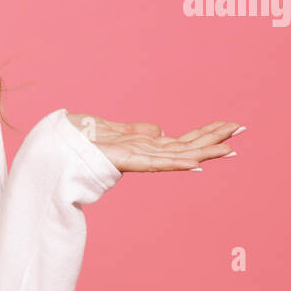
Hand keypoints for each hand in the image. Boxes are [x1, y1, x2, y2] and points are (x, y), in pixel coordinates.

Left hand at [65, 112, 241, 172]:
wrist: (48, 151)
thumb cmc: (75, 140)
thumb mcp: (111, 128)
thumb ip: (137, 132)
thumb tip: (161, 131)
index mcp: (141, 145)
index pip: (179, 140)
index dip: (204, 133)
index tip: (229, 127)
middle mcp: (142, 153)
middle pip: (184, 145)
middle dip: (212, 138)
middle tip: (242, 129)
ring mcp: (133, 158)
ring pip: (174, 154)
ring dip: (203, 150)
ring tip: (229, 147)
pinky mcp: (120, 160)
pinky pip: (153, 162)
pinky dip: (175, 162)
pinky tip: (196, 163)